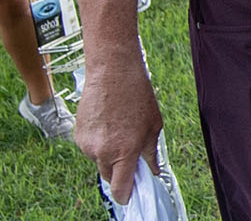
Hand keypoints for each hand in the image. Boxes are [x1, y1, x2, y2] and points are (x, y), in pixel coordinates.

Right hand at [75, 56, 163, 206]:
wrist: (113, 72)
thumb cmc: (137, 95)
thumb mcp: (153, 125)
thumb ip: (151, 152)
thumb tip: (153, 171)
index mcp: (124, 151)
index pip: (120, 187)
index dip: (126, 195)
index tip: (130, 196)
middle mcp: (102, 152)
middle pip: (109, 176)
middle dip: (119, 172)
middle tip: (131, 155)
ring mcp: (86, 144)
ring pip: (98, 161)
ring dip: (108, 154)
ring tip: (120, 128)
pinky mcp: (77, 135)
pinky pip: (89, 148)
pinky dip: (99, 142)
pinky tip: (108, 123)